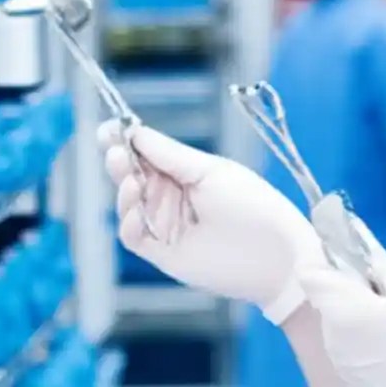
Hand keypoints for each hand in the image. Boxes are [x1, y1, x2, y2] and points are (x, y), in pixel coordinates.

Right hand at [99, 120, 323, 322]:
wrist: (277, 256)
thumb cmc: (254, 206)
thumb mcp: (211, 171)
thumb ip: (170, 154)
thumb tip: (135, 131)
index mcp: (186, 171)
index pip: (147, 152)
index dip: (126, 140)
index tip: (108, 129)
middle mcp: (173, 196)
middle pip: (132, 175)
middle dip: (120, 161)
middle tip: (115, 151)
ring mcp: (167, 224)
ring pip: (128, 204)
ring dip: (123, 190)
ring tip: (132, 181)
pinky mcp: (164, 253)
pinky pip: (133, 236)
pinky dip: (129, 223)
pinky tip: (136, 213)